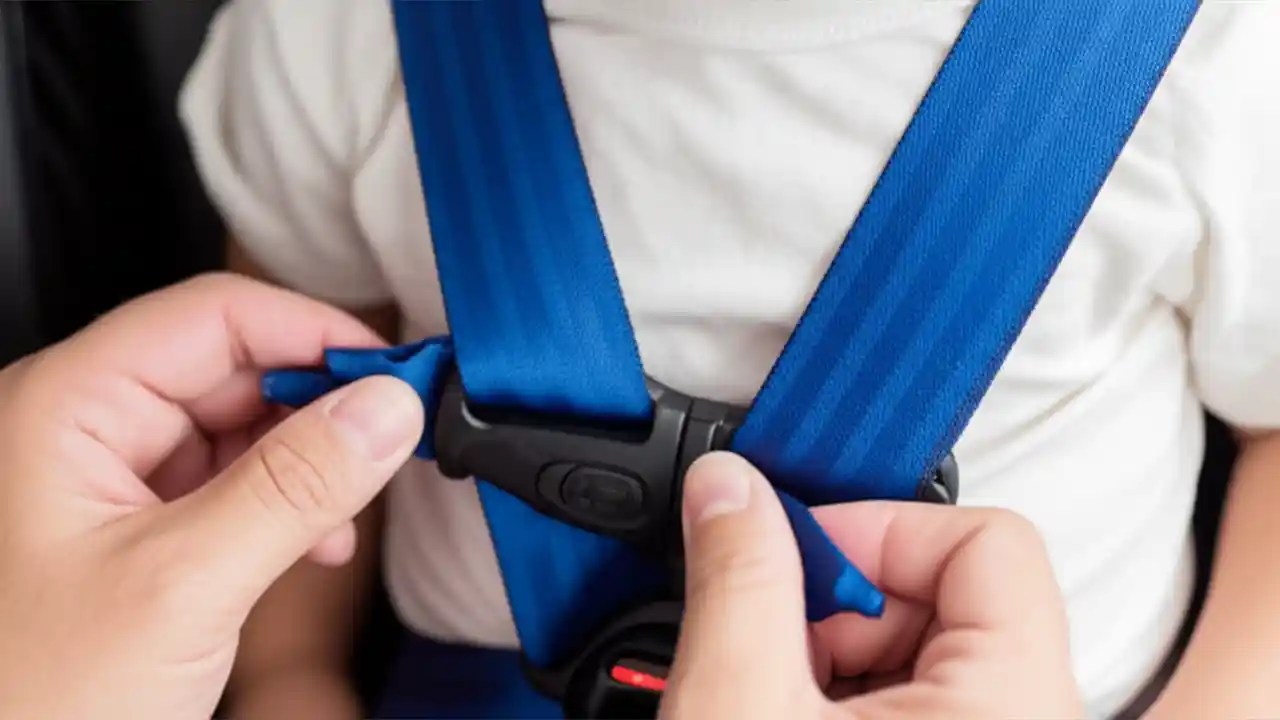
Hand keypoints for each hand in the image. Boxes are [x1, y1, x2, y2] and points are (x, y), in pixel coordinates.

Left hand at [0, 274, 424, 718]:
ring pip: (239, 428)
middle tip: (391, 441)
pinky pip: (229, 484)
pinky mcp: (136, 529)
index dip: (312, 333)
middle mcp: (83, 427)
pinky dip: (286, 506)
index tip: (394, 372)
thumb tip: (385, 409)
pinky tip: (315, 542)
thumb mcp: (185, 585)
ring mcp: (108, 479)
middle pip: (232, 367)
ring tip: (342, 516)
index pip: (213, 317)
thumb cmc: (35, 703)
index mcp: (64, 407)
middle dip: (318, 406)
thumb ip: (294, 487)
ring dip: (308, 465)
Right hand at [662, 453, 1083, 718]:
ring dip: (825, 652)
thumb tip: (728, 486)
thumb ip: (738, 580)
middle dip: (837, 600)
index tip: (790, 547)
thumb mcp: (736, 710)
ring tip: (760, 696)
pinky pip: (908, 704)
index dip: (877, 527)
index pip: (989, 541)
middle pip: (950, 591)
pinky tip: (776, 718)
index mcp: (1014, 705)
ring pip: (921, 651)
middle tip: (763, 637)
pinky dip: (833, 697)